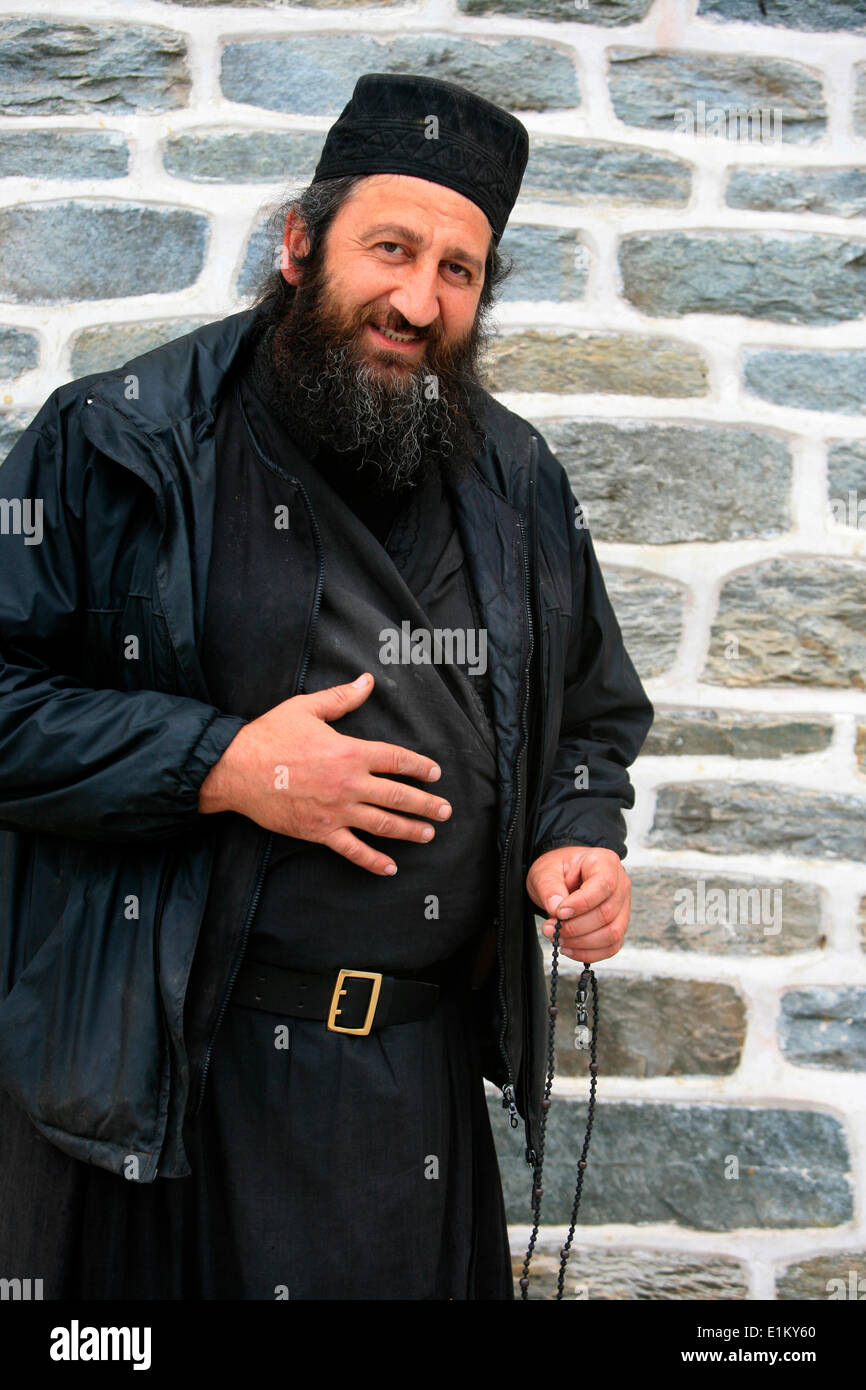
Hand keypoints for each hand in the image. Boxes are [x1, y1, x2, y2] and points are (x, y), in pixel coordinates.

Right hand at [198, 672, 451, 875]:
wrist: (236, 769)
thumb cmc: (269, 736)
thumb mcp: (306, 708)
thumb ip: (342, 697)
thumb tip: (367, 681)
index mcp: (350, 752)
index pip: (396, 760)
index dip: (419, 767)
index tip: (435, 773)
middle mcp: (350, 783)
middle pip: (398, 796)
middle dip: (426, 804)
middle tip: (445, 811)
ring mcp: (337, 811)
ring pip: (383, 824)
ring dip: (410, 831)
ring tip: (429, 834)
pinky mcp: (320, 831)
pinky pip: (352, 850)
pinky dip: (373, 861)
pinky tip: (390, 868)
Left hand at [525, 845, 629, 962]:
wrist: (563, 876)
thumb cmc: (558, 870)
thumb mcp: (545, 871)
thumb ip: (550, 888)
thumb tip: (557, 909)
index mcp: (605, 863)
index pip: (604, 886)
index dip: (581, 904)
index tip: (558, 912)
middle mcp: (621, 884)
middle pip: (607, 913)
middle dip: (575, 927)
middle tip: (550, 928)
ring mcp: (623, 906)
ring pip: (612, 933)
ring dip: (582, 942)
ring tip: (558, 938)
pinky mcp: (619, 925)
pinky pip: (611, 946)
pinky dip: (589, 953)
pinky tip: (569, 948)